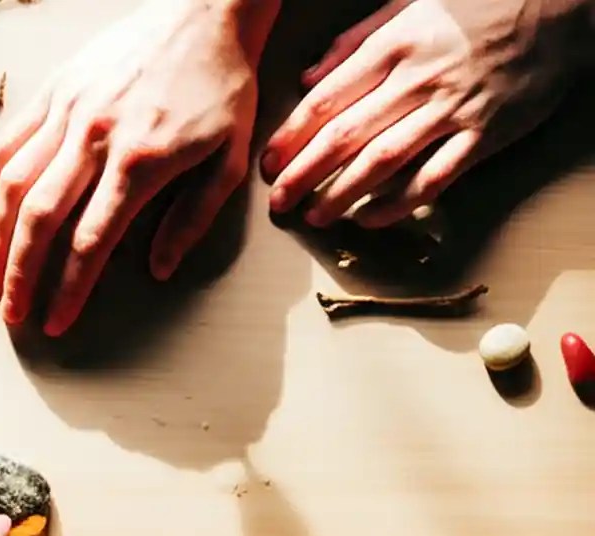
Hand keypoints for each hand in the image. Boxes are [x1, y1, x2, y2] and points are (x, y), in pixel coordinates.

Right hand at [0, 0, 275, 335]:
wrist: (206, 12)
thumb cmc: (221, 87)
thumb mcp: (228, 160)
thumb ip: (192, 219)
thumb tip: (157, 270)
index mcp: (141, 161)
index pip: (92, 243)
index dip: (70, 290)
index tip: (58, 321)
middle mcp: (95, 138)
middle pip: (41, 220)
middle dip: (21, 276)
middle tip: (12, 314)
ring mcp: (68, 112)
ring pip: (14, 185)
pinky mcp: (54, 91)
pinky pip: (7, 142)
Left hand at [263, 0, 588, 227]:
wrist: (563, 7)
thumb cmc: (480, 3)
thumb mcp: (411, 3)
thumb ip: (355, 41)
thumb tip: (308, 78)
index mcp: (393, 45)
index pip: (327, 99)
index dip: (291, 136)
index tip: (268, 162)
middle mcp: (418, 79)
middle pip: (345, 136)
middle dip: (304, 174)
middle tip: (278, 202)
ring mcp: (453, 108)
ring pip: (383, 160)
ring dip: (343, 194)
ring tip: (316, 216)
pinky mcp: (486, 134)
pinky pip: (435, 176)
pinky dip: (400, 203)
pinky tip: (371, 219)